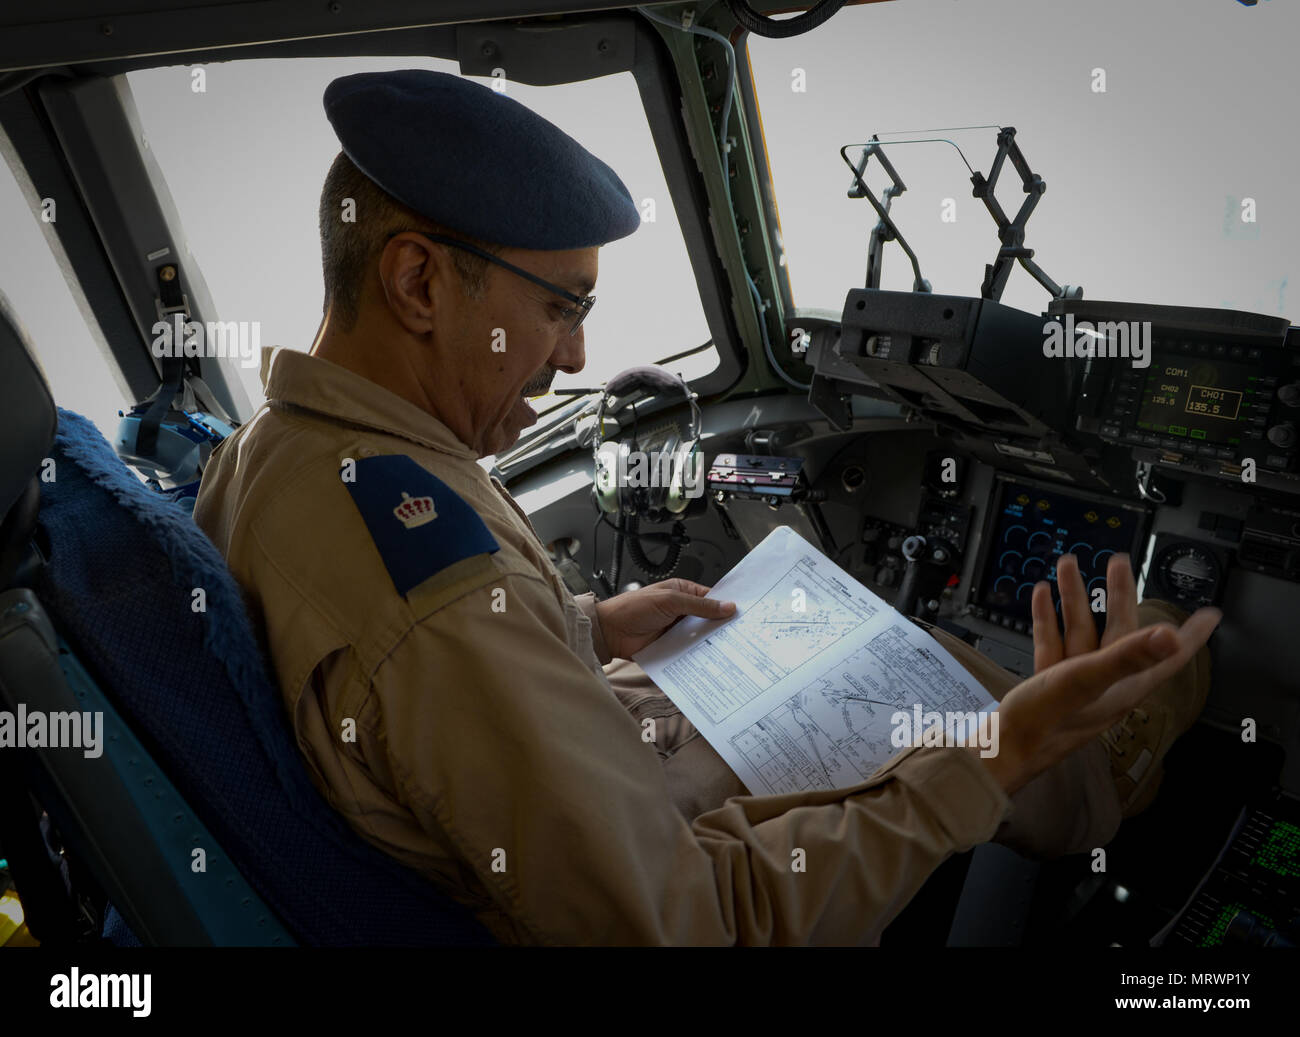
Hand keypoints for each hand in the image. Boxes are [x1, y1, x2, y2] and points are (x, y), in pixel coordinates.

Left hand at [595, 578, 735, 658]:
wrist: (609, 632)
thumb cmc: (633, 608)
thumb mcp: (670, 601)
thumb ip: (699, 605)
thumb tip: (727, 606)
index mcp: (682, 592)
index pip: (711, 597)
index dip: (726, 605)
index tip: (744, 614)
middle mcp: (681, 611)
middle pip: (708, 618)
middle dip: (722, 626)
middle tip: (744, 634)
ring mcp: (677, 630)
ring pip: (701, 637)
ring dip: (712, 642)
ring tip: (734, 650)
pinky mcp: (672, 648)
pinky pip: (690, 652)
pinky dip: (699, 655)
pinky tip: (714, 660)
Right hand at [978, 553, 1220, 795]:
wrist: (999, 750)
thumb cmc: (1042, 723)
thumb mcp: (1085, 682)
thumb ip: (1127, 657)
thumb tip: (1172, 636)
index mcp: (1123, 685)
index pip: (1168, 657)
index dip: (1190, 635)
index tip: (1209, 615)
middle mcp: (1105, 683)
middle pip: (1120, 630)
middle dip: (1119, 594)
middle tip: (1119, 562)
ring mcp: (1076, 682)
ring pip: (1081, 630)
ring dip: (1074, 598)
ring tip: (1067, 566)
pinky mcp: (1049, 683)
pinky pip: (1053, 642)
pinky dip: (1048, 618)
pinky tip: (1041, 597)